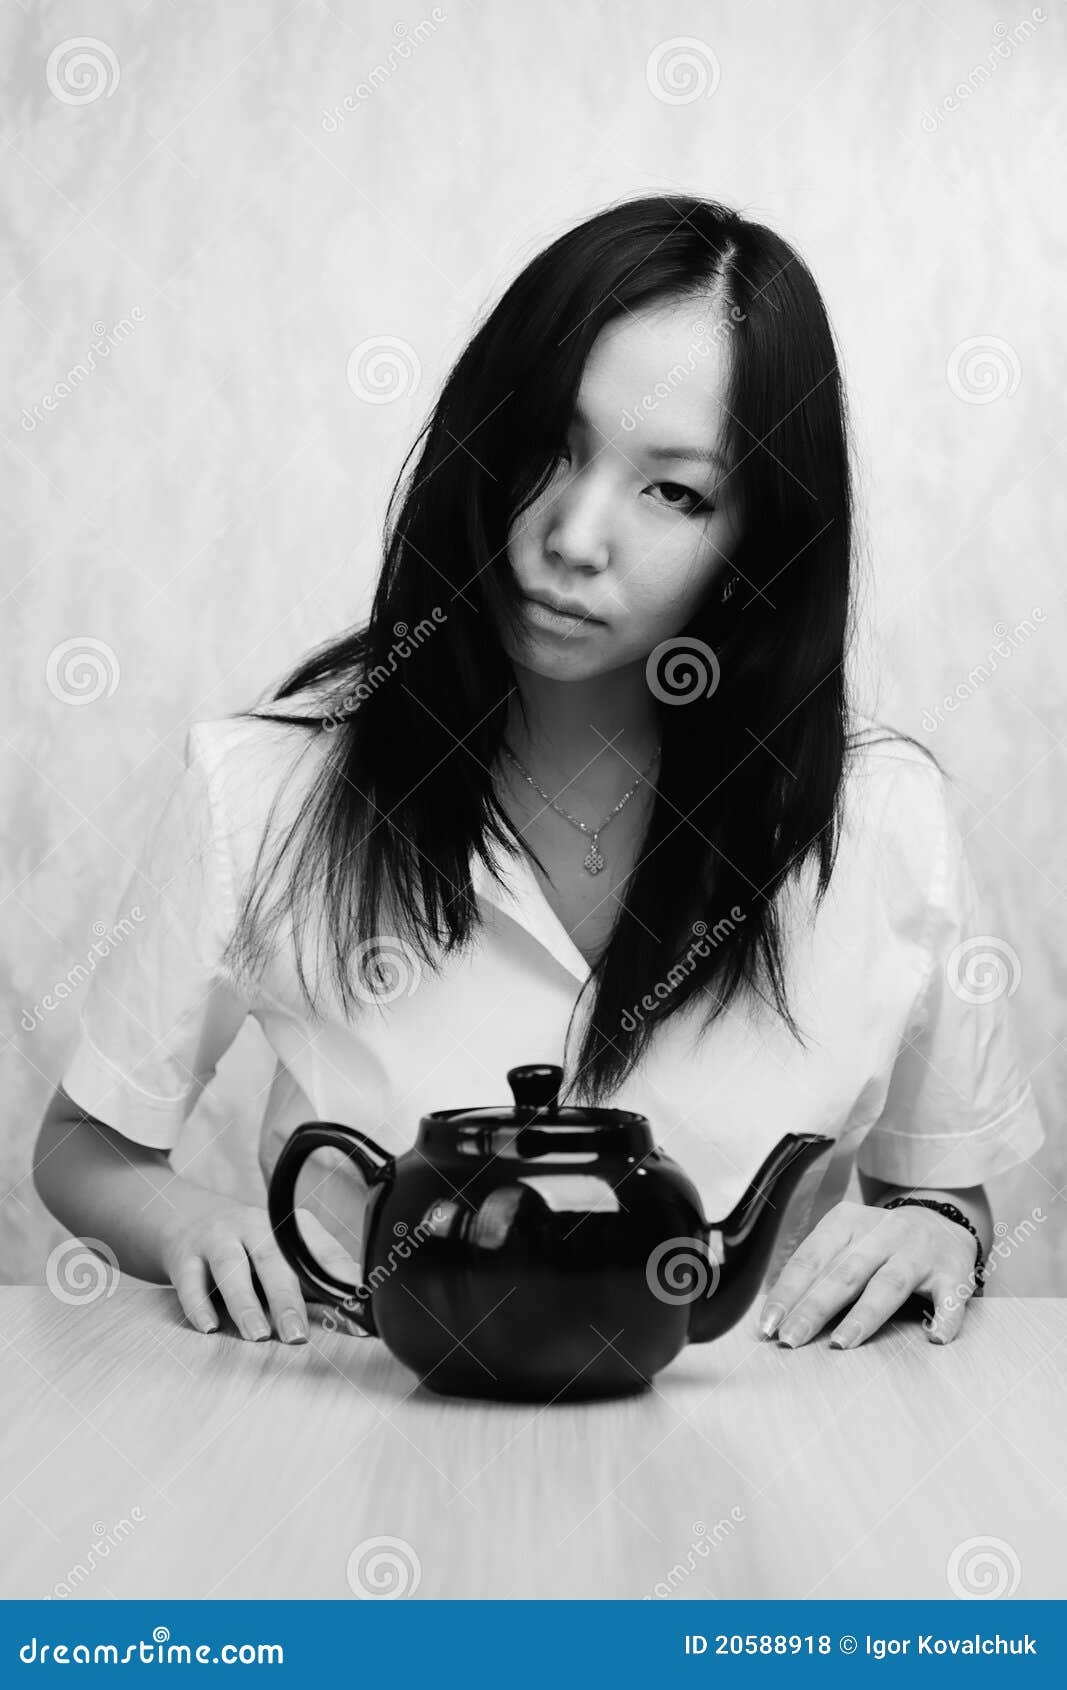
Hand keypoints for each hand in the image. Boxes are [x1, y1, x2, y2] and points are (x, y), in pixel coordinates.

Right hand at [161, 1192, 362, 1343]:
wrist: (187, 1218)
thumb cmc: (251, 1247)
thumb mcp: (286, 1256)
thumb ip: (319, 1281)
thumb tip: (364, 1312)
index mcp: (288, 1225)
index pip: (319, 1254)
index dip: (339, 1286)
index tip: (357, 1322)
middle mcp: (254, 1225)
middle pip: (272, 1259)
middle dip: (286, 1298)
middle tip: (297, 1335)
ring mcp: (216, 1237)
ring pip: (230, 1265)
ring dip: (244, 1302)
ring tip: (257, 1335)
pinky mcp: (184, 1254)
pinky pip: (189, 1279)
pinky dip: (198, 1303)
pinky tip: (208, 1327)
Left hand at [758, 1198, 980, 1349]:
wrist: (941, 1222)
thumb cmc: (878, 1243)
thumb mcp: (845, 1241)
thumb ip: (818, 1270)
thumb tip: (776, 1313)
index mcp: (848, 1222)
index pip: (811, 1258)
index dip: (788, 1292)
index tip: (768, 1325)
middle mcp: (884, 1232)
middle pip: (844, 1274)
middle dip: (814, 1308)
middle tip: (791, 1339)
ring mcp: (920, 1252)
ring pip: (888, 1284)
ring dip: (864, 1315)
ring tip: (841, 1343)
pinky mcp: (954, 1272)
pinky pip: (950, 1298)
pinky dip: (945, 1319)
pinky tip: (934, 1339)